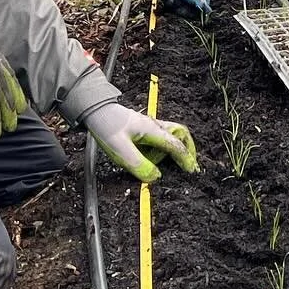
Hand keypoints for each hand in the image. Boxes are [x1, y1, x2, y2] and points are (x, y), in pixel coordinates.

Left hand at [80, 101, 198, 183]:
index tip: (192, 170)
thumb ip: (139, 164)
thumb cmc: (107, 127)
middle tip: (190, 164)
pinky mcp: (143, 127)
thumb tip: (156, 177)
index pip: (175, 145)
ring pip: (172, 134)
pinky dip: (165, 146)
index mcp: (152, 130)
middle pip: (181, 133)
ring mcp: (149, 125)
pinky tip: (156, 156)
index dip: (185, 158)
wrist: (96, 110)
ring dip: (176, 148)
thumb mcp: (120, 149)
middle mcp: (154, 126)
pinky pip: (161, 136)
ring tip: (172, 164)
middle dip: (188, 148)